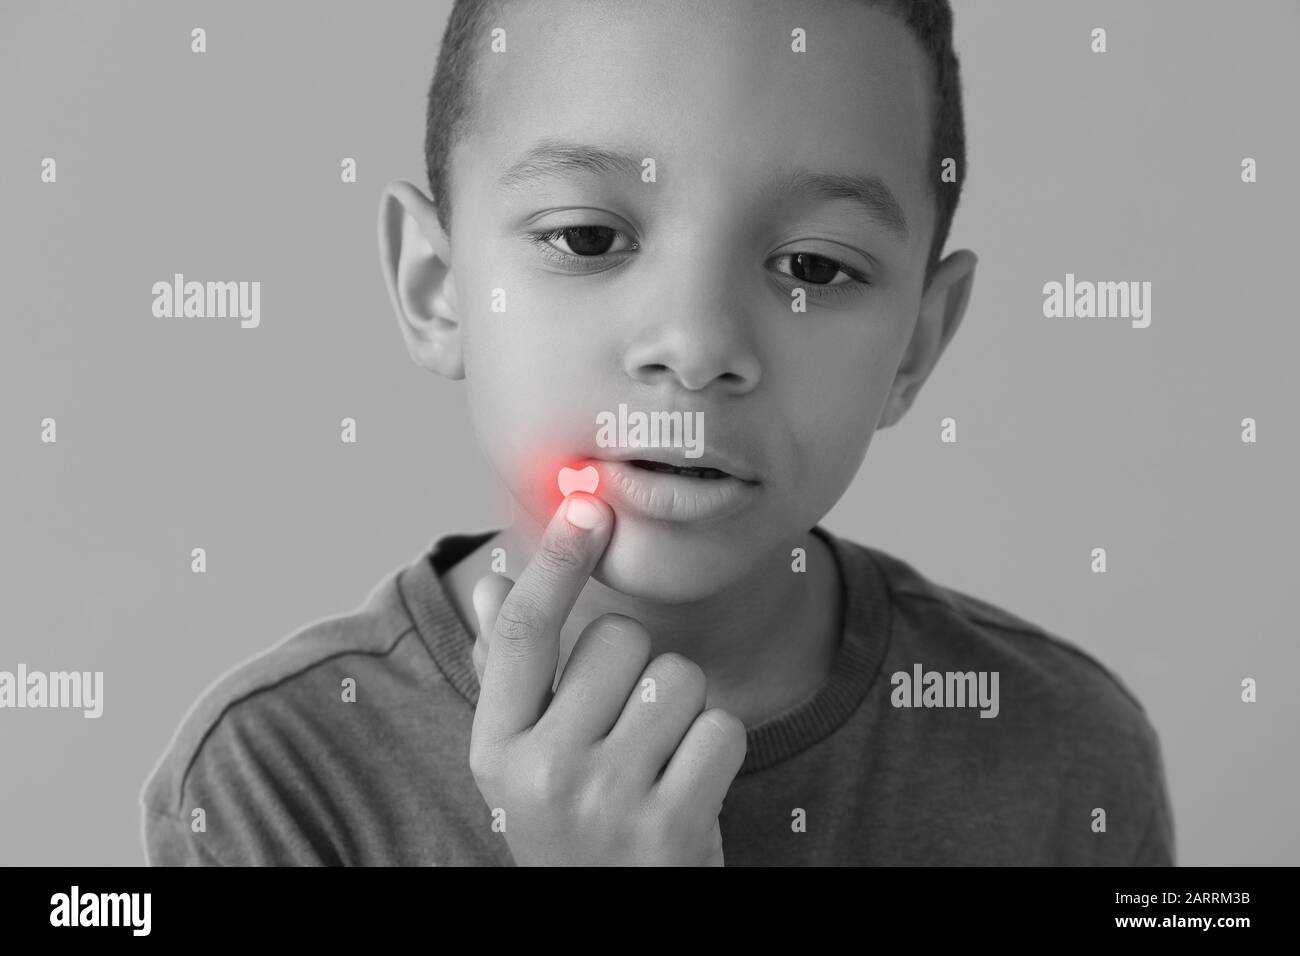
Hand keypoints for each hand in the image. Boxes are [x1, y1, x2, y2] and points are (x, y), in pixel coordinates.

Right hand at [467, 492, 746, 864]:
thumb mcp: (524, 758)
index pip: (523, 634)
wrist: (615, 921)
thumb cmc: (574, 824)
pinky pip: (723, 727)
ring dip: (682, 710)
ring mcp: (607, 802)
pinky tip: (690, 788)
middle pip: (621, 640)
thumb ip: (510, 674)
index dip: (556, 561)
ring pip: (680, 677)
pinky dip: (717, 750)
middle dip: (638, 668)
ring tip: (657, 762)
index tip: (587, 505)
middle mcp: (542, 773)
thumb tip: (492, 582)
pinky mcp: (672, 826)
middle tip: (627, 729)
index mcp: (496, 749)